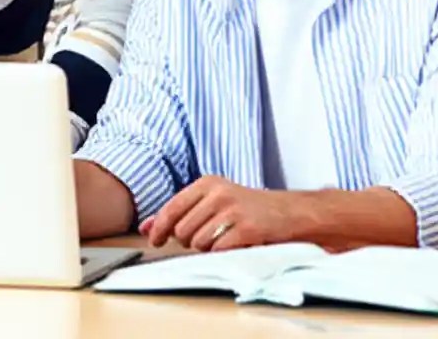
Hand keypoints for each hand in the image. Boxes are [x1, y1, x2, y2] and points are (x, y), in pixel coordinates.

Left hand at [138, 176, 298, 251]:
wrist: (290, 213)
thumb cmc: (248, 209)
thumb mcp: (213, 201)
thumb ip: (181, 212)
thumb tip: (146, 227)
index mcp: (207, 183)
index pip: (171, 208)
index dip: (159, 227)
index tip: (153, 240)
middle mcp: (218, 193)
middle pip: (182, 229)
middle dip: (187, 241)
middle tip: (203, 239)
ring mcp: (233, 210)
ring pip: (198, 242)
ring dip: (206, 248)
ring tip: (222, 239)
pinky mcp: (248, 228)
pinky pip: (218, 250)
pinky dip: (221, 253)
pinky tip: (233, 245)